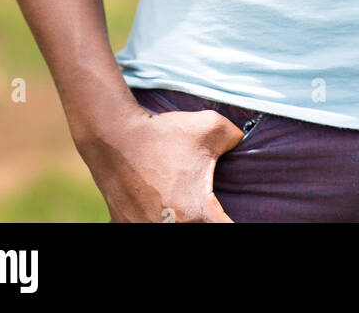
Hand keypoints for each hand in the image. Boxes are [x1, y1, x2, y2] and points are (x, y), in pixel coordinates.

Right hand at [79, 103, 246, 222]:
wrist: (114, 137)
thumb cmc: (162, 134)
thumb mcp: (210, 126)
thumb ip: (235, 137)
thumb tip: (245, 141)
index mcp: (197, 213)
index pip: (228, 231)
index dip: (235, 223)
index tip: (232, 214)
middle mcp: (172, 230)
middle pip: (201, 232)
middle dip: (207, 220)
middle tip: (207, 206)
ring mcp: (146, 231)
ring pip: (173, 231)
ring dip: (183, 219)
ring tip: (182, 204)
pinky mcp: (128, 227)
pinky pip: (151, 226)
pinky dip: (158, 220)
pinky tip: (160, 207)